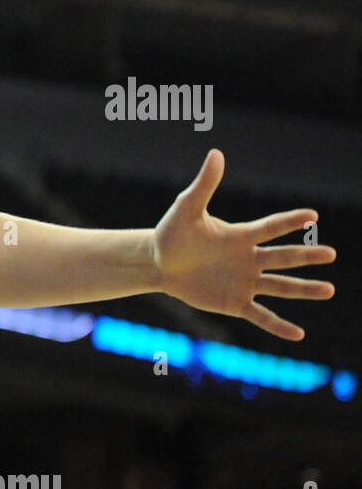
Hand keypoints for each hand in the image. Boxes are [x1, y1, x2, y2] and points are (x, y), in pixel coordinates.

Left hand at [152, 149, 335, 339]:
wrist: (157, 262)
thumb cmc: (172, 233)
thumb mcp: (186, 208)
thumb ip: (204, 185)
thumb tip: (216, 153)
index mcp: (241, 235)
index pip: (270, 227)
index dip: (290, 222)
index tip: (312, 216)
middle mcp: (249, 258)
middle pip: (282, 257)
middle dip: (306, 256)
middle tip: (330, 254)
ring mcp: (244, 282)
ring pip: (279, 286)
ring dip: (303, 289)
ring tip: (329, 290)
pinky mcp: (234, 303)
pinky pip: (260, 315)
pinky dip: (277, 326)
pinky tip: (298, 335)